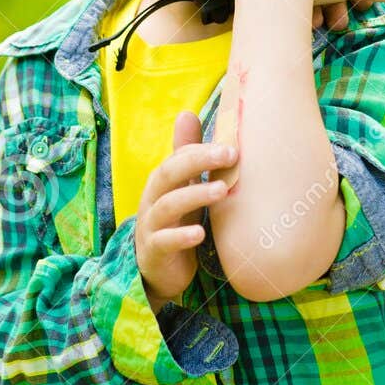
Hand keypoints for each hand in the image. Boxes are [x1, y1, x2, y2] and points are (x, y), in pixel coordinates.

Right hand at [135, 111, 238, 310]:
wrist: (156, 271)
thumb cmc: (174, 222)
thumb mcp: (180, 187)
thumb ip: (184, 154)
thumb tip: (186, 113)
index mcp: (162, 182)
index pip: (178, 158)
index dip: (202, 150)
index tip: (233, 146)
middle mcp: (153, 199)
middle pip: (168, 173)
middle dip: (197, 162)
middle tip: (230, 155)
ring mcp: (151, 226)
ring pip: (167, 206)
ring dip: (194, 195)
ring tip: (222, 190)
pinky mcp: (154, 252)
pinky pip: (164, 242)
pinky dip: (181, 237)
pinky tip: (199, 234)